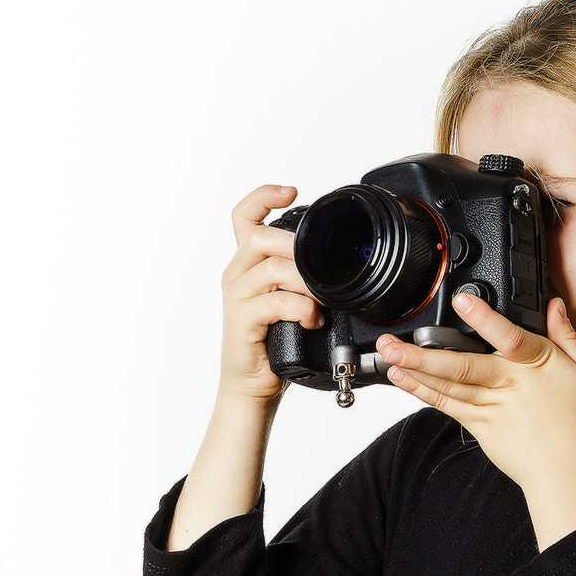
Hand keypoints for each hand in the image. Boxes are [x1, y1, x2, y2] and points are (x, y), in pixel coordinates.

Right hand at [218, 185, 323, 401]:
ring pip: (272, 268)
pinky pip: (275, 302)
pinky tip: (311, 320)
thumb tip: (338, 263)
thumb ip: (303, 275)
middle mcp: (237, 274)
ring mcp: (237, 297)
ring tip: (322, 301)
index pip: (243, 216)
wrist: (255, 384)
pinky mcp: (241, 320)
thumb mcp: (291, 299)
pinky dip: (301, 308)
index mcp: (247, 263)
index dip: (264, 196)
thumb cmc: (275, 342)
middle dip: (297, 247)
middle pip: (260, 237)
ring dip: (306, 282)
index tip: (291, 191)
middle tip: (320, 270)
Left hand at [376, 294, 575, 501]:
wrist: (567, 472)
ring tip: (389, 354)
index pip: (509, 337)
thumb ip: (566, 336)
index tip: (462, 300)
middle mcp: (509, 384)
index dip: (485, 319)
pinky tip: (402, 378)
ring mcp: (490, 407)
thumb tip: (554, 305)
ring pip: (448, 385)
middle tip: (394, 342)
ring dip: (415, 369)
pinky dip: (422, 390)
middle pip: (463, 366)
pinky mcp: (478, 425)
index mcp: (536, 365)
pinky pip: (446, 404)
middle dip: (424, 354)